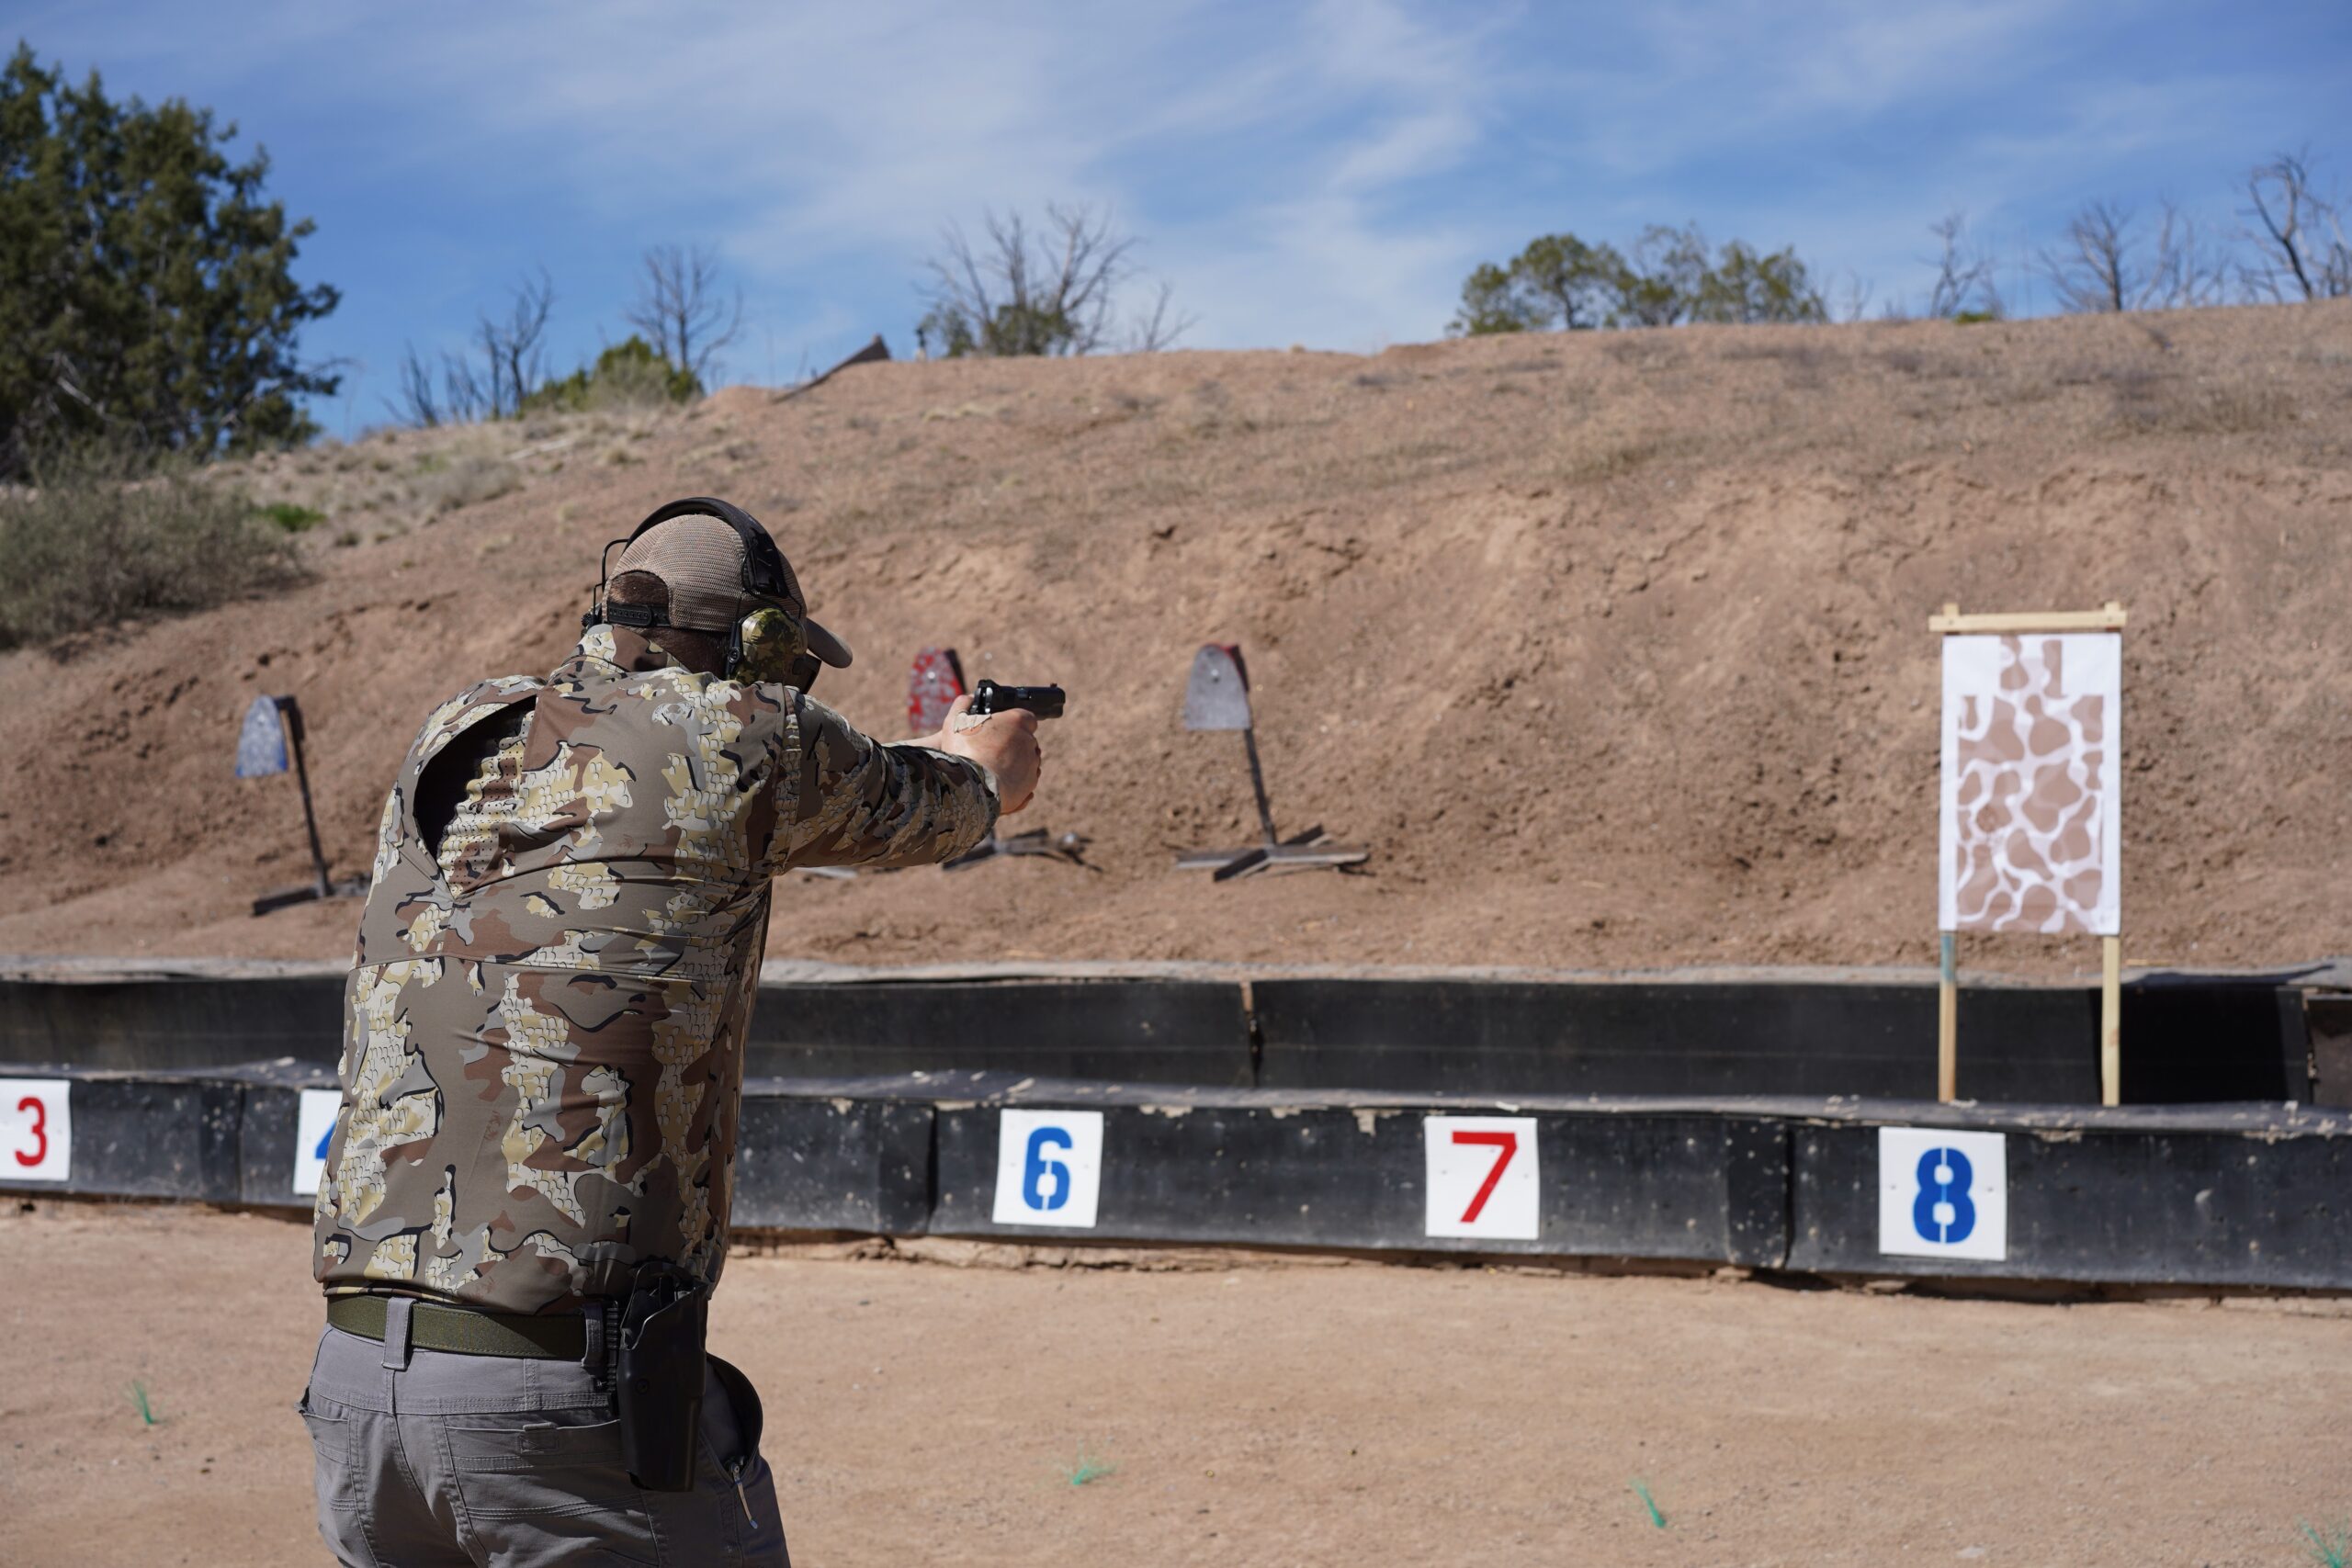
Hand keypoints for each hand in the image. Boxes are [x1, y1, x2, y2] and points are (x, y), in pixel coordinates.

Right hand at [930, 693, 1041, 814]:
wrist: (970, 788)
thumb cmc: (963, 752)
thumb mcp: (956, 722)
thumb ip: (963, 706)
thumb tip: (969, 699)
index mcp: (1016, 721)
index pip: (1025, 717)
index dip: (1013, 724)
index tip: (1002, 730)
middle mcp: (1029, 741)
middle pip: (1026, 740)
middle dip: (1014, 744)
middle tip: (994, 750)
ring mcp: (1031, 764)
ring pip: (1028, 760)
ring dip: (1016, 763)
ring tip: (995, 768)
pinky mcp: (1030, 784)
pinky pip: (1027, 779)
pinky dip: (1017, 781)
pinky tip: (1001, 782)